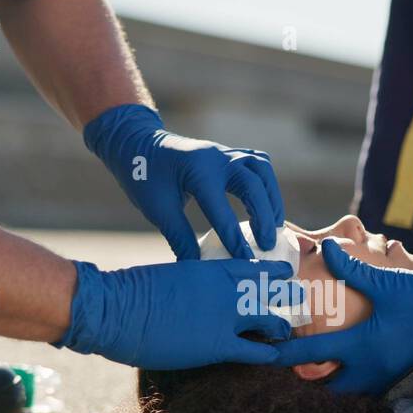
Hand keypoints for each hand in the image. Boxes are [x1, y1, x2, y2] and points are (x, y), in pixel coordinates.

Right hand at [55, 258, 297, 368]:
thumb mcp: (169, 276)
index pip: (254, 267)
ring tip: (289, 330)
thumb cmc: (131, 292)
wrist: (115, 309)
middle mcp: (225, 289)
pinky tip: (276, 355)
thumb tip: (195, 294)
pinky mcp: (218, 345)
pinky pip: (255, 351)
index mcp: (211, 268)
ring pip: (270, 319)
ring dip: (282, 325)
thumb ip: (191, 283)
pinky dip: (268, 353)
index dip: (273, 272)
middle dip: (286, 295)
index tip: (286, 274)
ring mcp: (225, 316)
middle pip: (270, 290)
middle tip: (299, 301)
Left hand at [84, 104, 284, 260]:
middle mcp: (216, 157)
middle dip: (263, 217)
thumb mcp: (158, 210)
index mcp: (197, 170)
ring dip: (272, 198)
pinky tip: (267, 204)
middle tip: (265, 246)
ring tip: (275, 226)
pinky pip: (258, 164)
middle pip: (253, 185)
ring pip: (262, 171)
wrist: (137, 143)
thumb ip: (181, 238)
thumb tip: (198, 269)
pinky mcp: (229, 153)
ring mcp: (225, 152)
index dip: (234, 237)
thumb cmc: (144, 176)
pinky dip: (266, 184)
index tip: (246, 261)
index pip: (222, 208)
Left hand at [272, 240, 412, 393]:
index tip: (264, 352)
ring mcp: (389, 377)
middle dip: (312, 378)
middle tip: (298, 362)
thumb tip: (326, 248)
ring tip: (323, 364)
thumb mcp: (388, 281)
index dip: (284, 354)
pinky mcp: (404, 377)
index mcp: (363, 345)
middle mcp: (372, 369)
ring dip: (336, 378)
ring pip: (352, 388)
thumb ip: (352, 268)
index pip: (312, 355)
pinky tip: (357, 362)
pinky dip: (360, 378)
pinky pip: (373, 385)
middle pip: (329, 385)